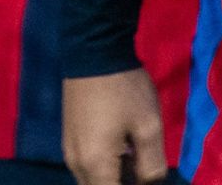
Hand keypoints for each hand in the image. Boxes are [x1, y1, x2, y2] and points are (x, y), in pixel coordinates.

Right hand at [62, 69, 168, 184]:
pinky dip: (105, 171)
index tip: (147, 179)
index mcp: (95, 165)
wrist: (92, 51)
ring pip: (92, 182)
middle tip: (144, 172)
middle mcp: (76, 163)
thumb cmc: (124, 90)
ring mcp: (70, 150)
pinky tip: (124, 156)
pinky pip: (87, 169)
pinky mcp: (69, 139)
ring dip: (114, 180)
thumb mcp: (149, 127)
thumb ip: (152, 166)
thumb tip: (149, 183)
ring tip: (138, 166)